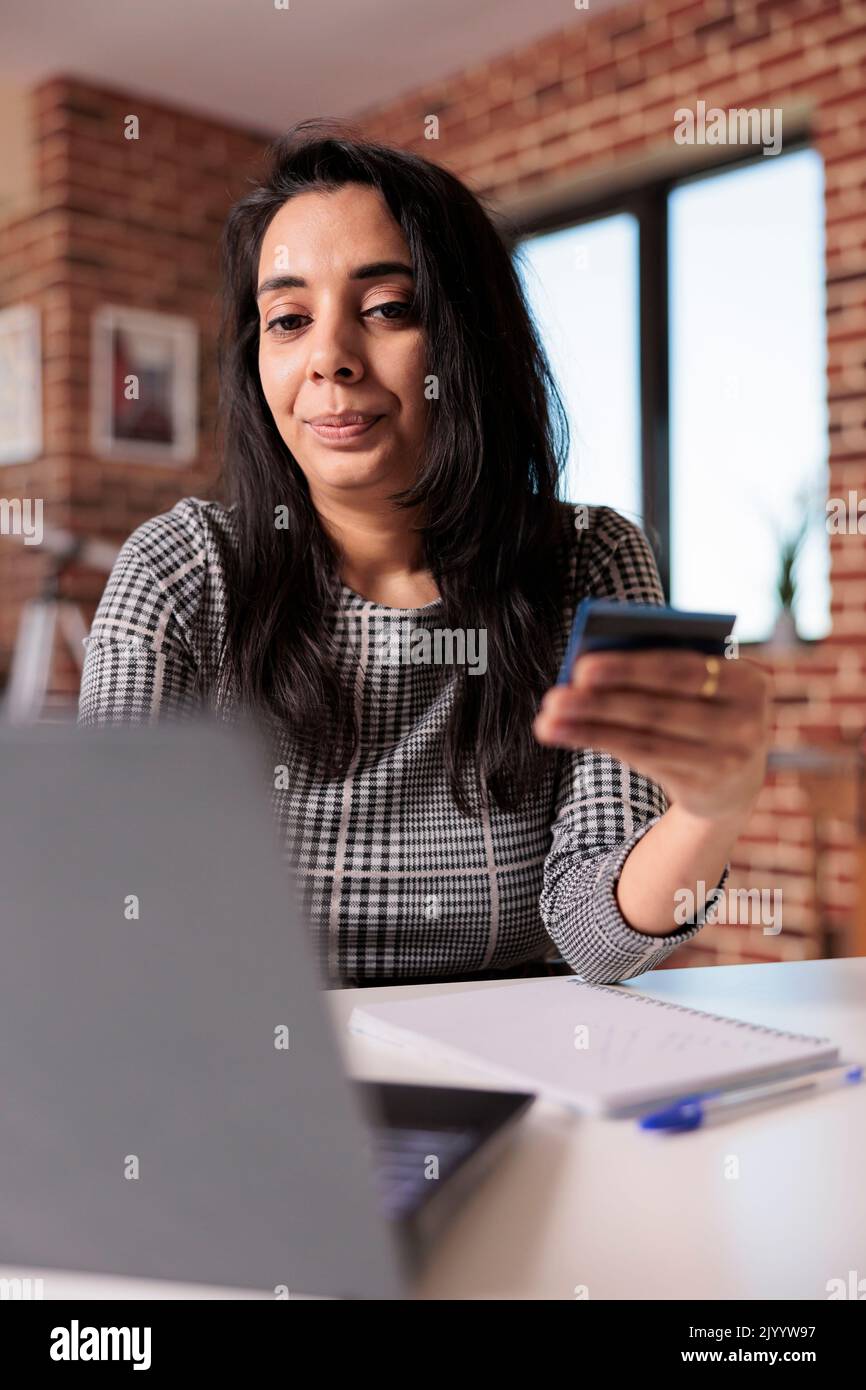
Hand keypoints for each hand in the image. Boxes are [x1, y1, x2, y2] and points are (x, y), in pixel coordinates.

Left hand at [532, 648, 770, 822]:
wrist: (735, 781)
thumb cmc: (704, 712)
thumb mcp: (702, 689)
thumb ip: (665, 670)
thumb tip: (591, 669)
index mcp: (747, 681)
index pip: (681, 671)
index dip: (629, 669)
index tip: (582, 667)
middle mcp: (744, 723)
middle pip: (658, 709)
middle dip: (600, 702)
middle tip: (554, 696)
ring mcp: (727, 760)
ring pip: (644, 740)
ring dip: (590, 728)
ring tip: (548, 719)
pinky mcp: (704, 788)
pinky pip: (644, 760)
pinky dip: (601, 743)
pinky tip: (567, 734)